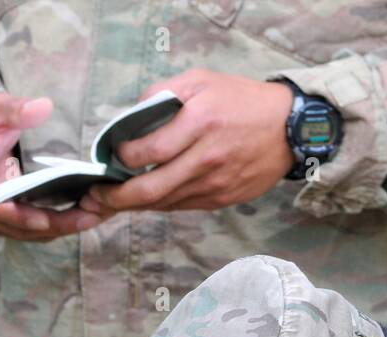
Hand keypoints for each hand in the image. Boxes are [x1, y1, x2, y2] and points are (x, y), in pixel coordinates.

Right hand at [0, 92, 105, 241]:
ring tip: (91, 219)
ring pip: (20, 232)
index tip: (46, 219)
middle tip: (89, 218)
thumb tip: (44, 107)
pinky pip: (24, 230)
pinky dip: (50, 228)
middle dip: (51, 225)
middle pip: (12, 224)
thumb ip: (15, 108)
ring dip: (55, 230)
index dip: (18, 214)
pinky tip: (77, 219)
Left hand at [79, 70, 294, 213]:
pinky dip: (159, 204)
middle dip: (115, 198)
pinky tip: (147, 198)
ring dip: (134, 205)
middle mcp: (206, 158)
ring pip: (163, 203)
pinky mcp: (221, 199)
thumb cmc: (242, 101)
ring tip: (114, 200)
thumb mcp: (201, 80)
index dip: (122, 157)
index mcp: (200, 123)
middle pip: (150, 189)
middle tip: (96, 196)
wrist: (290, 129)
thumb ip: (162, 93)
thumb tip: (129, 118)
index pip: (148, 151)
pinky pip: (180, 207)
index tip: (113, 155)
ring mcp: (215, 183)